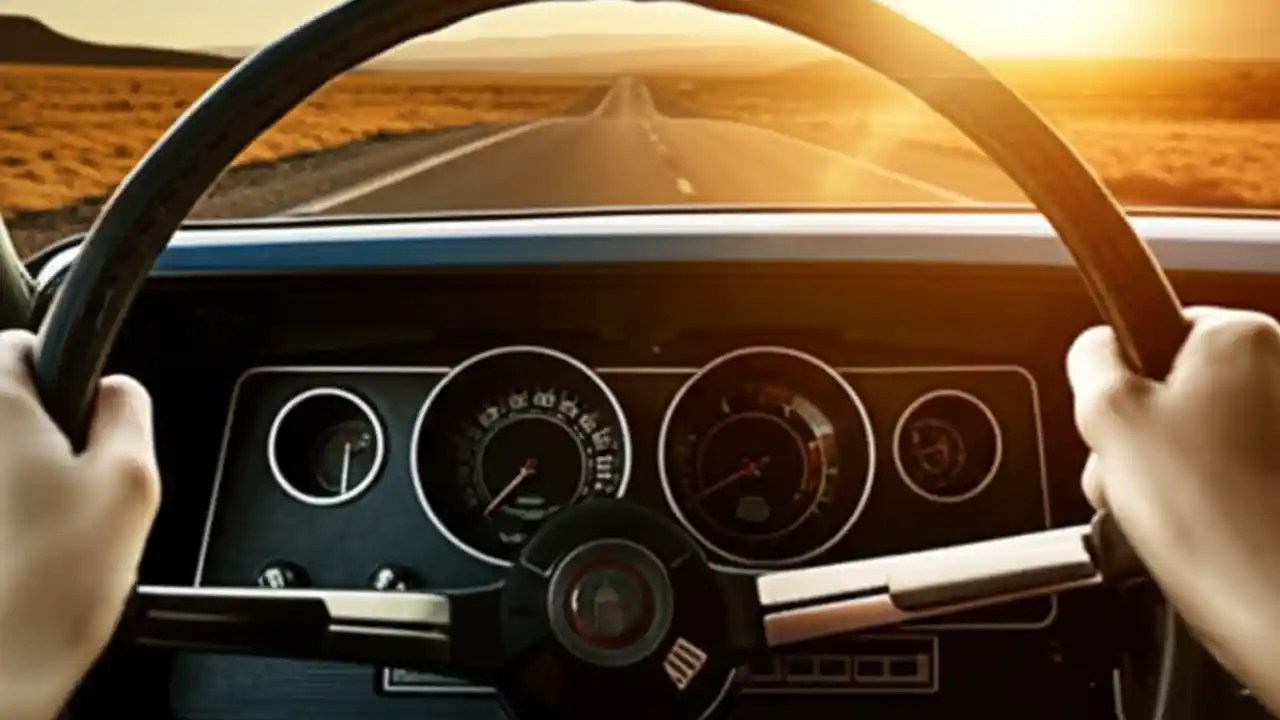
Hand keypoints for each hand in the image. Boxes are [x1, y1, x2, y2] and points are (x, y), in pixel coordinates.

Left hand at [0, 330, 159, 719]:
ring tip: (46, 531)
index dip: (65, 369)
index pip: (21, 340)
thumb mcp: (132, 480)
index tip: (85, 411)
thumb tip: (121, 390)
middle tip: (77, 485)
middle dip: (41, 432)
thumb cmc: (53, 583)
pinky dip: (9, 517)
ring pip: (2, 460)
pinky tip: (20, 558)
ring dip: (19, 480)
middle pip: (6, 407)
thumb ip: (131, 412)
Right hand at [1068, 307, 1279, 711]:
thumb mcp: (1109, 417)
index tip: (1109, 423)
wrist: (1276, 605)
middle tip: (1130, 479)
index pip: (1150, 327)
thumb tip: (1094, 348)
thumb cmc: (1210, 515)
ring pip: (1204, 434)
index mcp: (1238, 335)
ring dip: (1170, 471)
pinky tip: (1199, 531)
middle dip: (1141, 435)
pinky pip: (1239, 471)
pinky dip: (1211, 497)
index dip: (1115, 380)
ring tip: (1167, 516)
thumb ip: (1090, 362)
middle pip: (1178, 386)